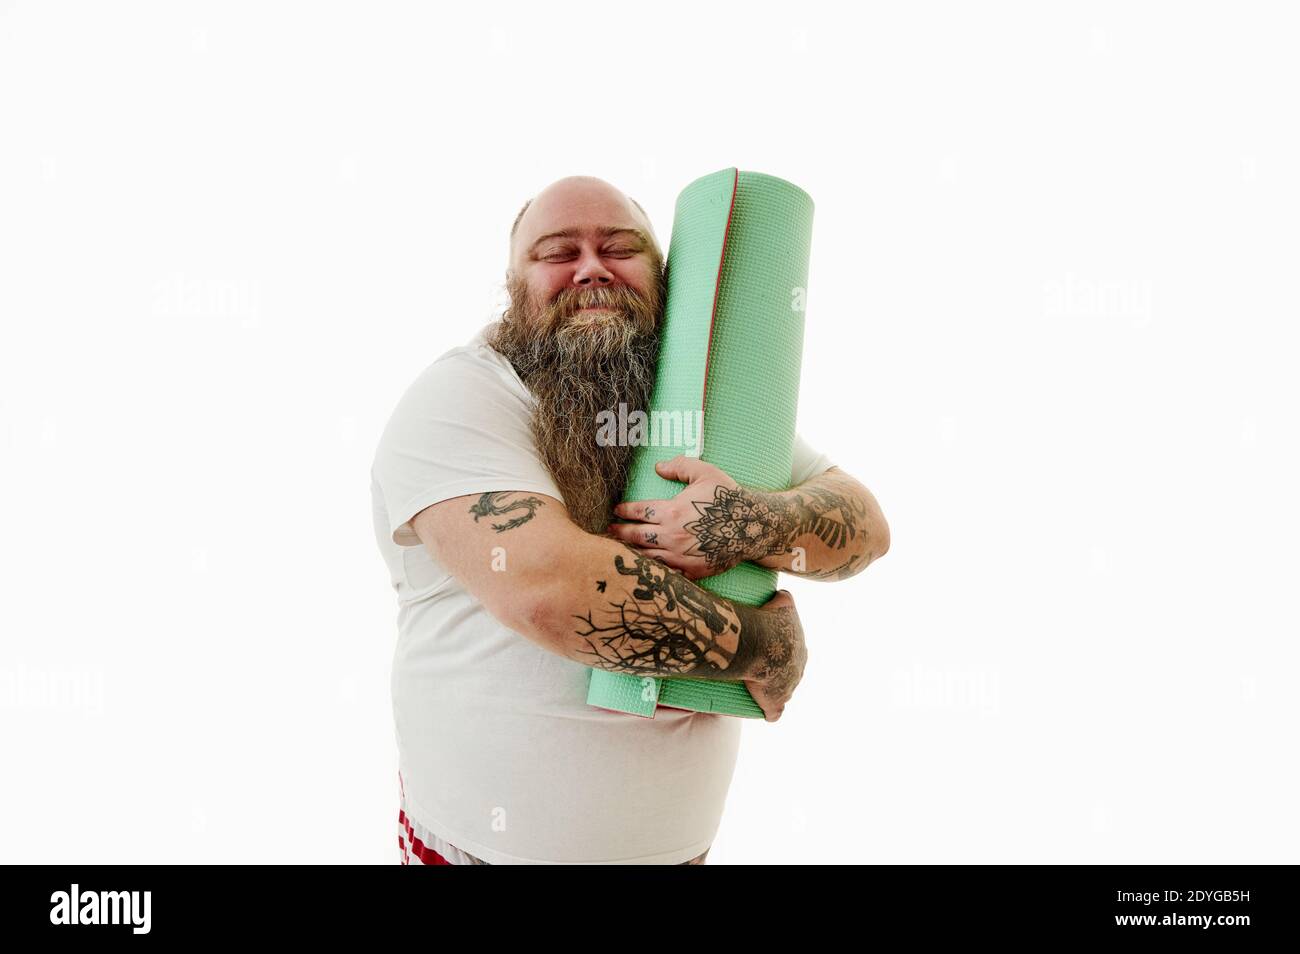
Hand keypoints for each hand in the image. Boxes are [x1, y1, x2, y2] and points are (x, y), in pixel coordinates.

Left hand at [607, 455, 759, 580]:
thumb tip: (658, 467)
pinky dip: (653, 569)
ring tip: (620, 549)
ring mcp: (681, 557)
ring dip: (631, 552)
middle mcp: (672, 537)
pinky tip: (646, 566)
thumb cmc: (728, 497)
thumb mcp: (706, 472)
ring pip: (647, 557)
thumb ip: (680, 466)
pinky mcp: (692, 571)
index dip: (624, 511)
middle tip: (609, 530)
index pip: (638, 512)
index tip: (616, 510)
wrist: (753, 526)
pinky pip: (666, 572)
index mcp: (671, 512)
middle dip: (619, 532)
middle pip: (635, 537)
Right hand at [743, 589, 806, 722]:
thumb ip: (784, 594)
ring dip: (774, 690)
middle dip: (779, 670)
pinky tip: (767, 713)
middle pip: (790, 672)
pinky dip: (771, 712)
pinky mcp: (776, 703)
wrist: (763, 645)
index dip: (782, 650)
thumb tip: (779, 590)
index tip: (769, 647)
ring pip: (784, 691)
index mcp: (801, 650)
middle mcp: (798, 670)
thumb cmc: (772, 622)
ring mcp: (789, 688)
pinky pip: (775, 712)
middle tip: (757, 663)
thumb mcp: (784, 603)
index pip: (794, 652)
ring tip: (755, 683)